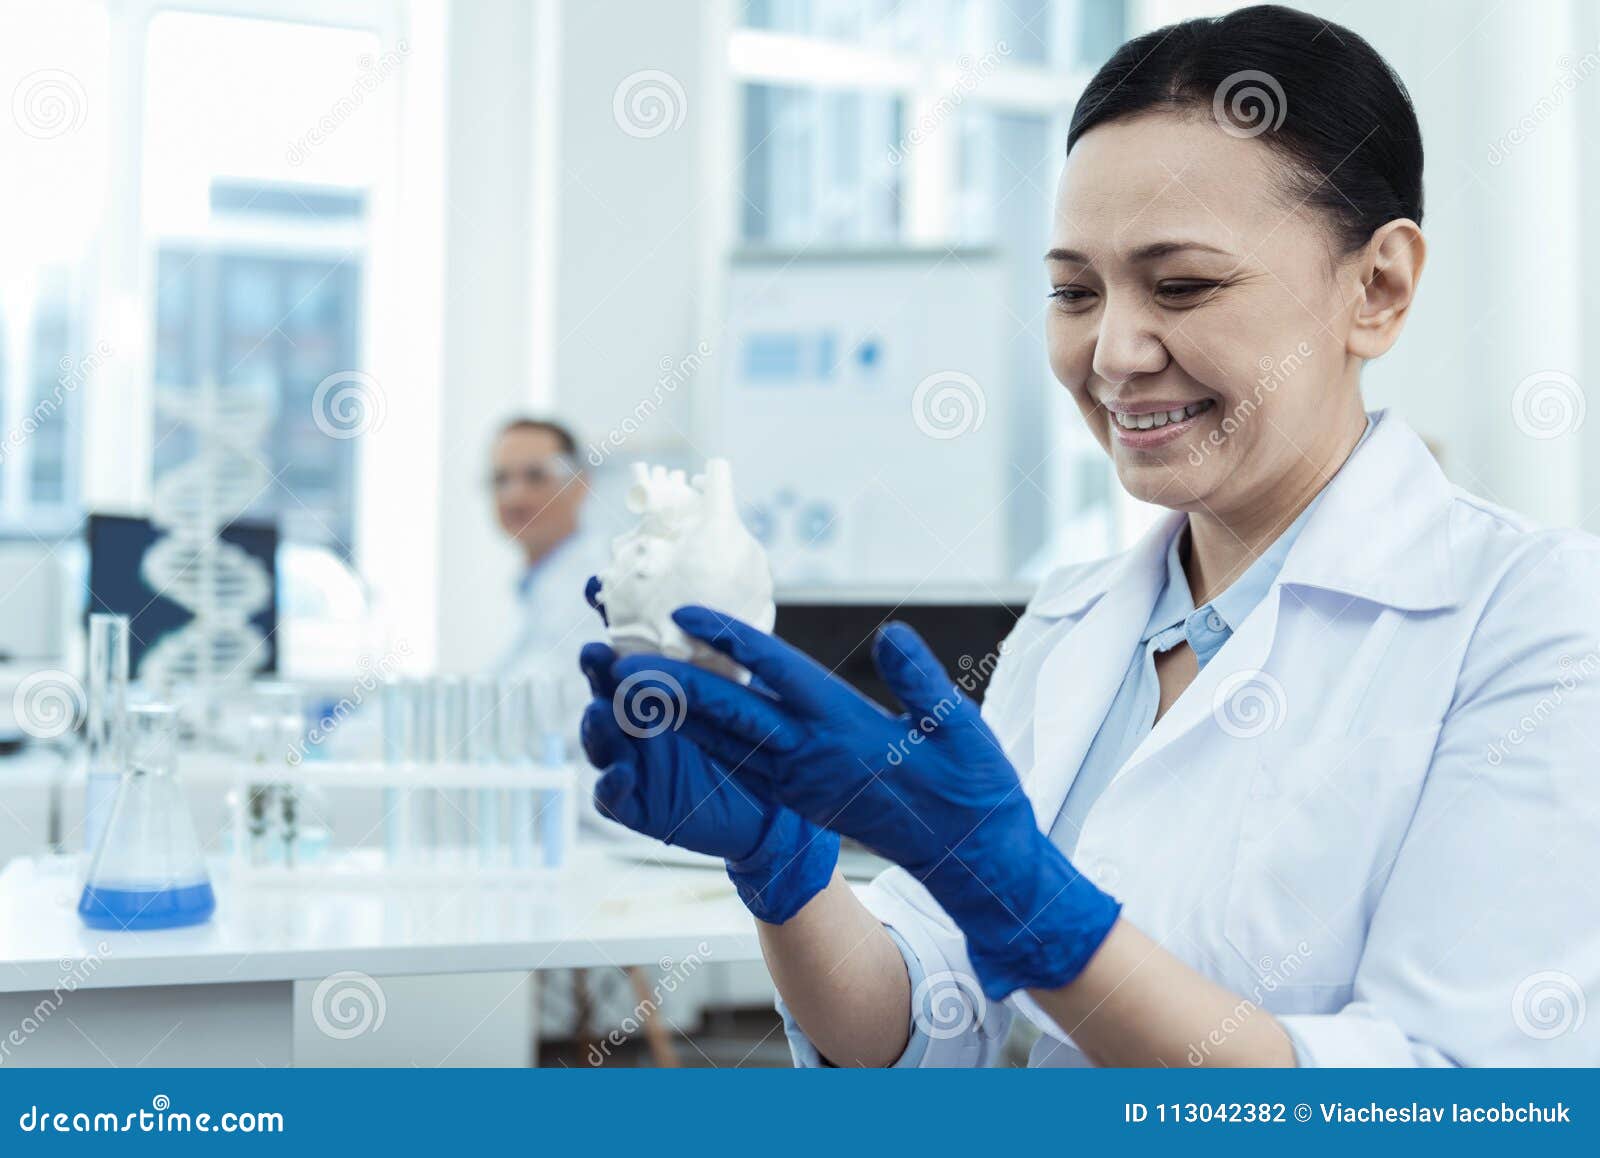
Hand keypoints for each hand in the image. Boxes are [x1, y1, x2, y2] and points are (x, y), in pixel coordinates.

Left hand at [610, 606, 1122, 998]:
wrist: (969, 859)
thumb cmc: (972, 791)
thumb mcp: (960, 729)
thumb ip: (921, 682)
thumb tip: (892, 634)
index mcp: (846, 732)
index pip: (776, 676)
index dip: (729, 641)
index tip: (684, 614)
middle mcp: (813, 760)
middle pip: (730, 713)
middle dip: (672, 686)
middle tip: (617, 661)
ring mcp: (804, 783)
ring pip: (726, 743)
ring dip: (677, 715)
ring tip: (631, 687)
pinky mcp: (805, 796)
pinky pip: (743, 765)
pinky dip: (706, 742)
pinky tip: (682, 725)